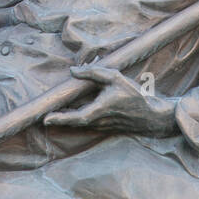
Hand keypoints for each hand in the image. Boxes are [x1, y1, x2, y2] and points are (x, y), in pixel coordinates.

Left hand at [45, 66, 176, 133]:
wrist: (152, 116)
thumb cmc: (135, 95)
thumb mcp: (115, 78)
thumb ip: (93, 73)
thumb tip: (73, 70)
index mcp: (98, 111)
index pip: (74, 117)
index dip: (59, 118)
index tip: (45, 119)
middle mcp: (98, 122)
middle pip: (73, 121)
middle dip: (59, 118)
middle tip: (45, 115)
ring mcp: (102, 126)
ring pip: (81, 121)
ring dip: (70, 115)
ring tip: (60, 109)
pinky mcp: (107, 127)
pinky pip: (89, 122)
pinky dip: (81, 114)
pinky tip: (79, 106)